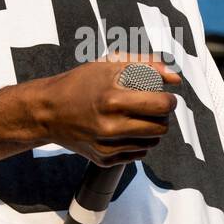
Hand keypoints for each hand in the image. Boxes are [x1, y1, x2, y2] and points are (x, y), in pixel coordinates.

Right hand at [36, 53, 181, 167]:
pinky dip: (138, 142)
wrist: (48, 111)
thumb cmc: (80, 83)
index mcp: (113, 99)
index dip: (169, 100)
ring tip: (138, 117)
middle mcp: (109, 126)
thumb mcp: (110, 64)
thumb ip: (147, 66)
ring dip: (152, 130)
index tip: (164, 96)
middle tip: (153, 107)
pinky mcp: (104, 160)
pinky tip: (125, 130)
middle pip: (161, 128)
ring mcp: (106, 146)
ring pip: (152, 143)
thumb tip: (176, 79)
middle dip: (163, 116)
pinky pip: (138, 154)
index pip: (162, 105)